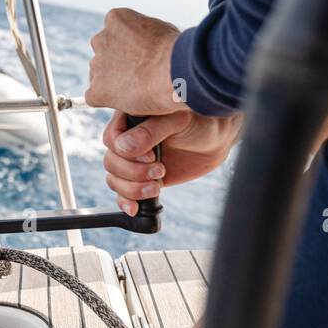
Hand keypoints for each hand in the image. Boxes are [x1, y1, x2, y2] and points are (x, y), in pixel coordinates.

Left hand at [84, 8, 180, 114]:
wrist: (174, 73)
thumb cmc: (177, 52)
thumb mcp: (161, 30)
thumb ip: (144, 36)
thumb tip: (146, 44)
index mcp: (115, 19)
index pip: (115, 35)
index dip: (130, 50)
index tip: (143, 59)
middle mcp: (100, 39)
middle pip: (104, 55)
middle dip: (117, 65)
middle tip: (141, 76)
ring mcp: (96, 65)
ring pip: (99, 76)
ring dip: (114, 83)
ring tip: (140, 89)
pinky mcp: (95, 90)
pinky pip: (96, 97)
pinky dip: (109, 101)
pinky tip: (130, 101)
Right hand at [102, 110, 242, 215]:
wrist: (216, 138)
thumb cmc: (199, 121)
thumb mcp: (176, 120)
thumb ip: (150, 131)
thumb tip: (124, 147)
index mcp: (130, 120)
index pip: (111, 139)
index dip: (127, 153)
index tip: (151, 157)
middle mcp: (128, 139)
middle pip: (111, 162)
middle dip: (133, 173)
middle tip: (160, 171)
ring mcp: (134, 161)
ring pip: (115, 179)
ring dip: (133, 189)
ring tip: (156, 187)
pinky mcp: (142, 178)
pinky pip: (124, 193)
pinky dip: (126, 201)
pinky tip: (134, 208)